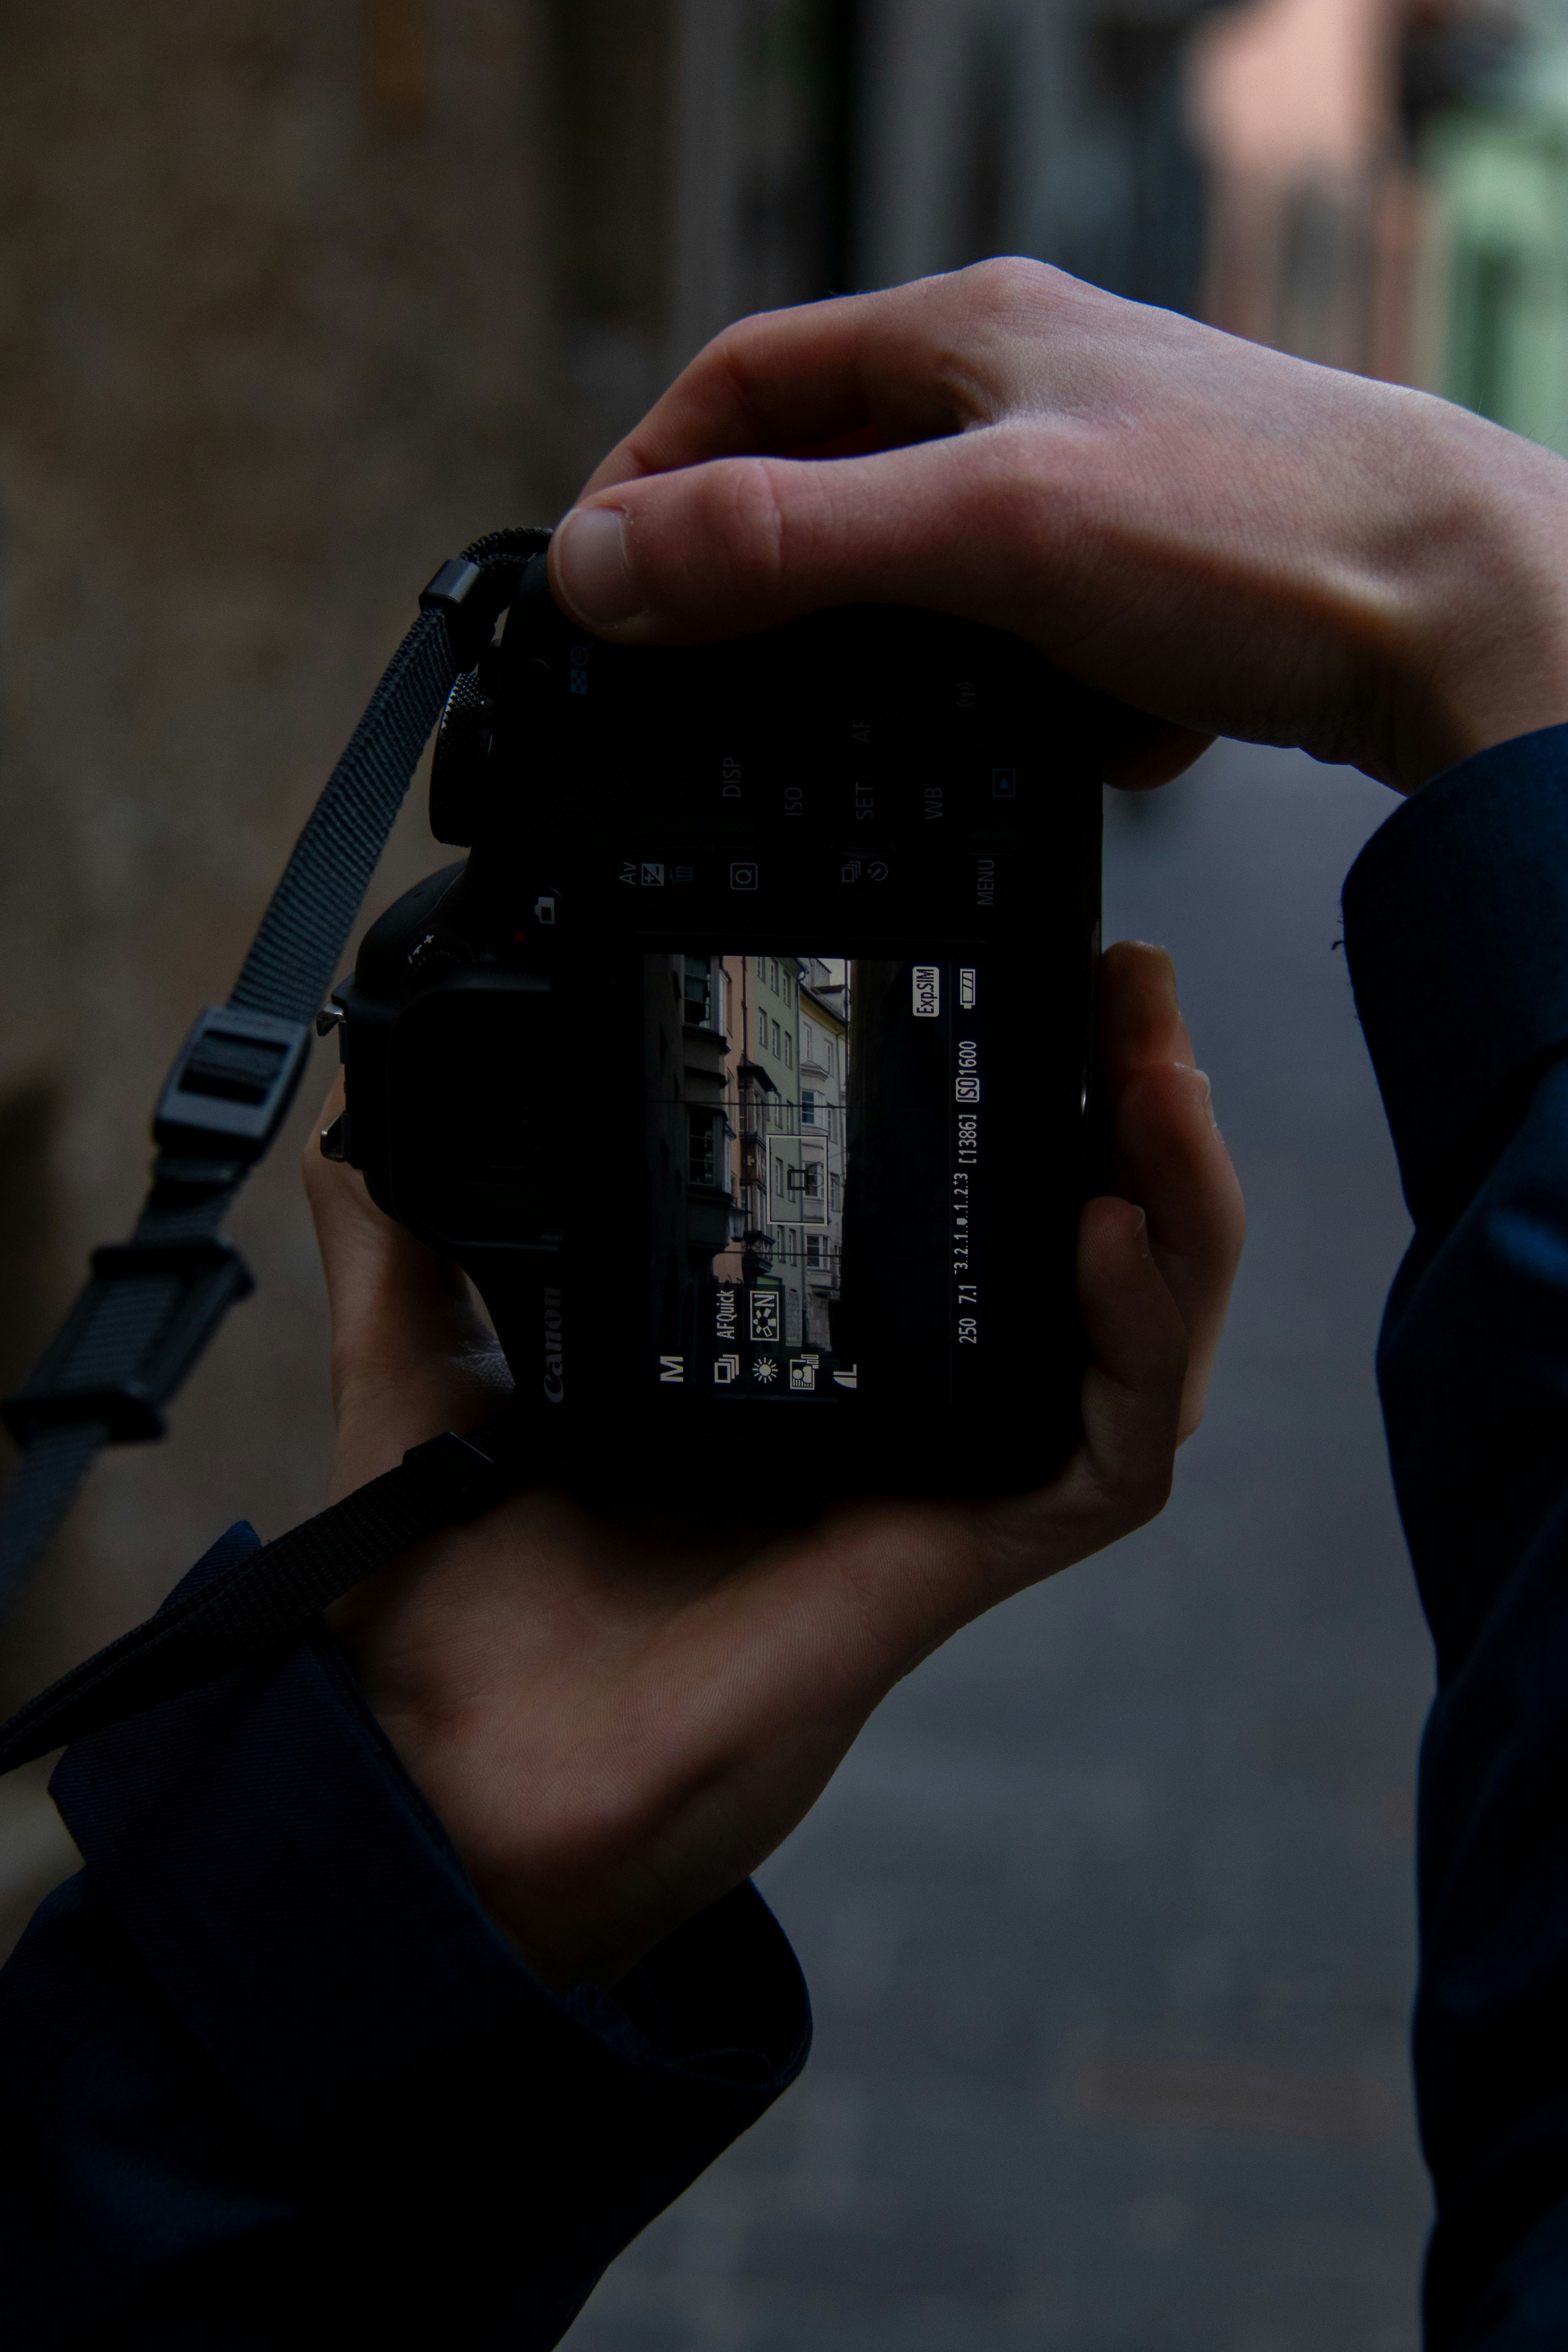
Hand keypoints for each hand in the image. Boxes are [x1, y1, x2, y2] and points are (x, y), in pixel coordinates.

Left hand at [302, 943, 1242, 1989]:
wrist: (448, 1778)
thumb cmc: (452, 1608)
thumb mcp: (430, 1372)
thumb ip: (411, 1242)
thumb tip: (360, 1106)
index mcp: (808, 1368)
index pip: (964, 1219)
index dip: (1022, 1102)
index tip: (1027, 973)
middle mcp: (899, 1420)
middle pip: (1081, 1257)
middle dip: (1132, 1112)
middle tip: (1132, 990)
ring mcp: (940, 1492)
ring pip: (1137, 1345)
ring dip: (1181, 1204)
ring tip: (1161, 1074)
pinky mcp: (953, 1560)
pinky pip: (1108, 1459)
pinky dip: (1136, 1347)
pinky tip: (1109, 1232)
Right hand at [546, 260, 1567, 794]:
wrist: (1458, 615)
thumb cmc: (1250, 535)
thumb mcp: (983, 530)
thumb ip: (783, 544)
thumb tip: (605, 563)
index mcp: (970, 333)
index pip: (746, 378)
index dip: (649, 473)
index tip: (597, 581)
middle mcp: (1024, 394)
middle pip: (828, 479)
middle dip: (764, 582)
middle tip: (707, 682)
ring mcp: (1087, 489)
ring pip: (925, 576)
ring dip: (891, 661)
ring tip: (879, 743)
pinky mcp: (1142, 586)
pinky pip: (1024, 649)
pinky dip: (1011, 708)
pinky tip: (1044, 748)